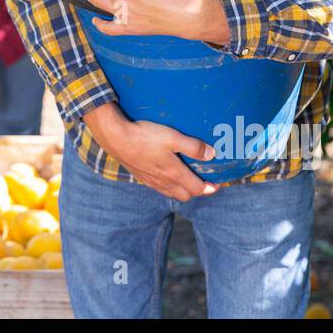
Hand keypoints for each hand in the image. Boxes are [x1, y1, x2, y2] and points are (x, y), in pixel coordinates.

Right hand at [84, 101, 218, 199]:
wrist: (116, 138)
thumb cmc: (145, 136)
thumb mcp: (172, 137)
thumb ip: (193, 147)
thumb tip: (211, 154)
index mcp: (174, 173)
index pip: (196, 189)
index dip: (208, 188)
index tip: (216, 184)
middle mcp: (163, 181)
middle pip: (185, 195)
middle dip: (196, 191)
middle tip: (202, 181)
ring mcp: (151, 181)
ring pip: (171, 193)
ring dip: (181, 190)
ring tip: (186, 179)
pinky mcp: (141, 177)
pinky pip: (158, 188)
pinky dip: (167, 186)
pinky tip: (165, 175)